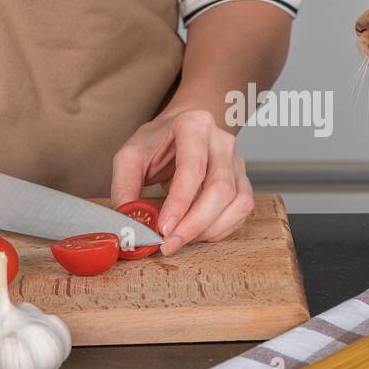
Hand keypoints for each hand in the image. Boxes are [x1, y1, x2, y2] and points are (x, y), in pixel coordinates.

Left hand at [110, 109, 253, 254]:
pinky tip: (197, 233)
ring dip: (209, 229)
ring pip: (237, 203)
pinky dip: (220, 229)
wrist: (179, 133)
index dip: (180, 202)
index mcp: (194, 126)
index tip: (163, 228)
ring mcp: (237, 161)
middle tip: (169, 243)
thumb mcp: (131, 156)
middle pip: (221, 188)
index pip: (193, 167)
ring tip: (181, 238)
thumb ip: (125, 187)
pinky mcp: (243, 181)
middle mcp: (221, 141)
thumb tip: (129, 222)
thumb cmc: (156, 144)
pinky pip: (241, 212)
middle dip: (195, 224)